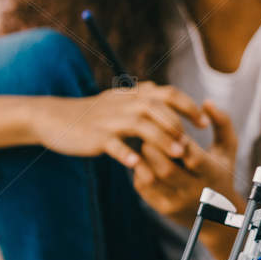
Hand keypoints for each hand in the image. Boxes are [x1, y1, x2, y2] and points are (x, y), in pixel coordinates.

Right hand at [29, 81, 204, 171]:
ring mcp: (110, 120)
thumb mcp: (120, 101)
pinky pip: (113, 144)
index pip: (168, 94)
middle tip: (193, 144)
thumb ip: (144, 98)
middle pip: (157, 108)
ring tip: (178, 154)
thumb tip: (168, 97)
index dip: (189, 107)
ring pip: (140, 125)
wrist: (55, 118)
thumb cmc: (93, 113)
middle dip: (178, 125)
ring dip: (161, 139)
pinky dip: (126, 153)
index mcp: (134, 96)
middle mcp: (124, 104)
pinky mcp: (96, 136)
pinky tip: (137, 165)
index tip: (205, 124)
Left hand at [130, 100, 239, 226]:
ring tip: (143, 141)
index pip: (192, 156)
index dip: (178, 140)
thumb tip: (207, 102)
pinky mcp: (162, 208)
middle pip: (166, 168)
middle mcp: (194, 192)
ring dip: (143, 157)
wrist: (217, 217)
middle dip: (155, 146)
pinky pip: (143, 186)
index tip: (171, 126)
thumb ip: (222, 123)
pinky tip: (143, 158)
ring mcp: (176, 202)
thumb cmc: (221, 173)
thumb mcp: (228, 149)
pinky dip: (140, 168)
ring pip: (151, 177)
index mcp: (212, 175)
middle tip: (149, 130)